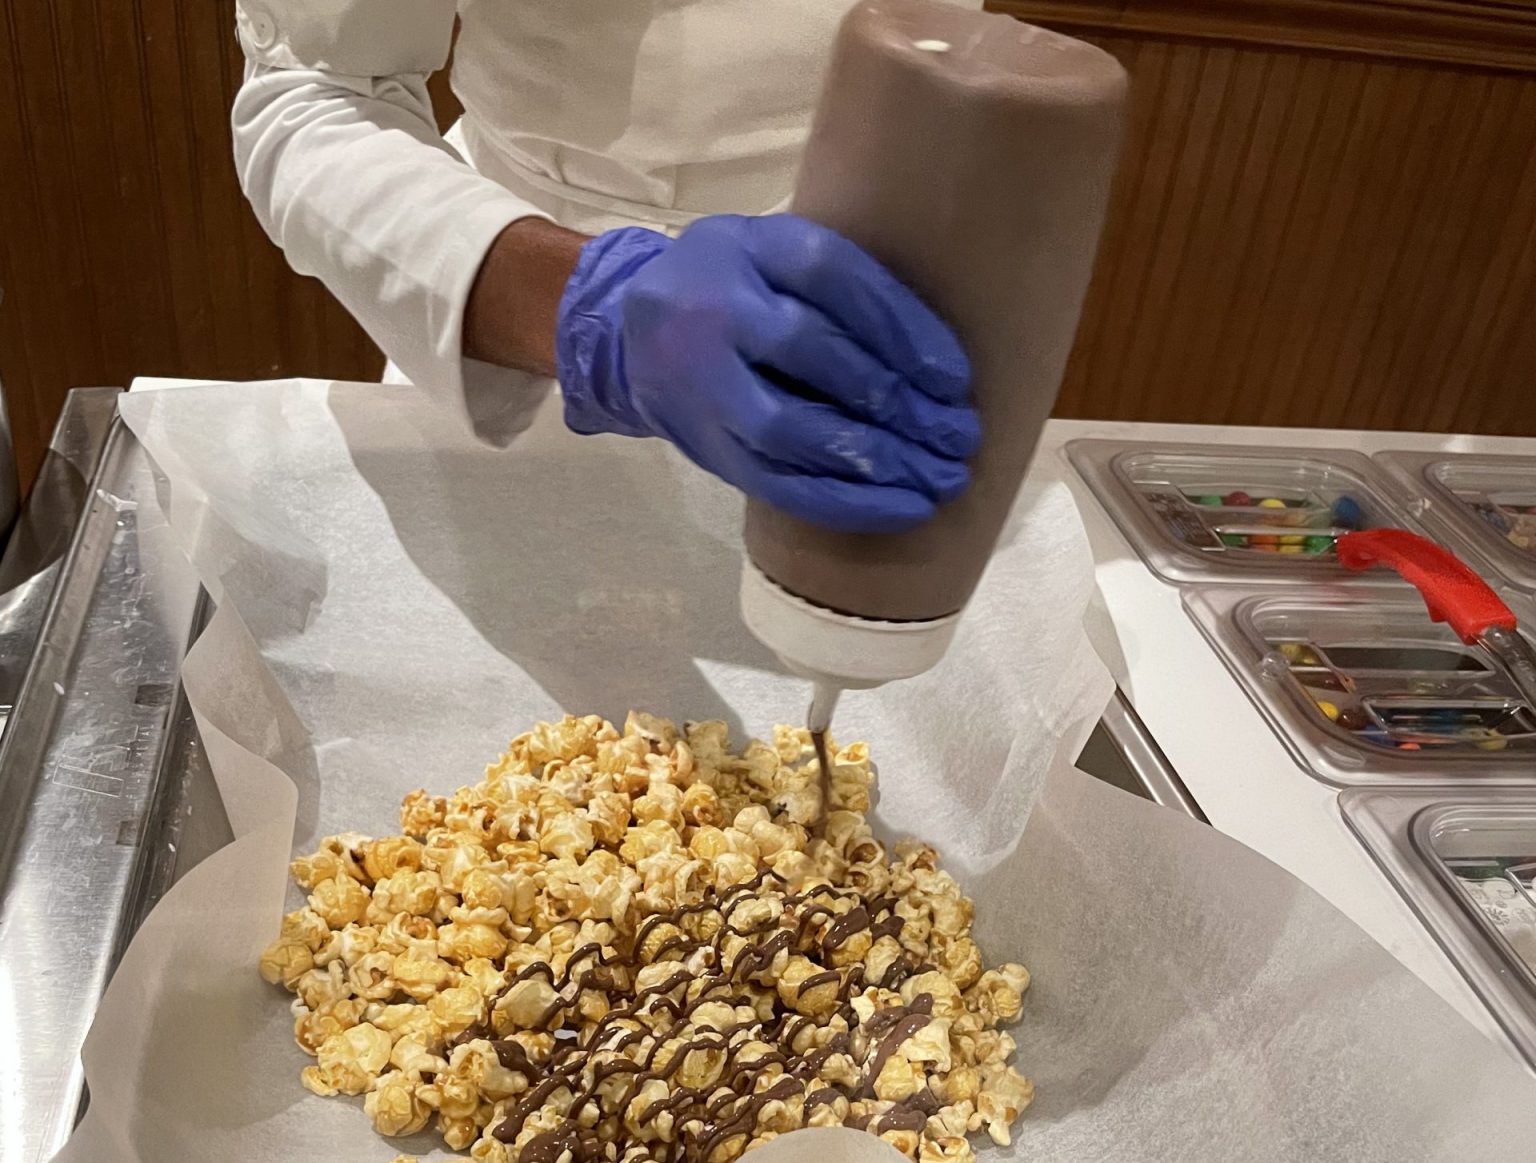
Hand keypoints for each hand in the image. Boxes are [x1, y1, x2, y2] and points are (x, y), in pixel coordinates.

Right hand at [555, 214, 978, 533]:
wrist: (630, 334)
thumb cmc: (741, 287)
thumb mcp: (781, 253)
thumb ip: (843, 280)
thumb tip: (941, 359)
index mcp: (747, 249)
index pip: (831, 277)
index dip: (900, 328)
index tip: (956, 379)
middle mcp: (715, 311)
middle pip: (811, 353)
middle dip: (895, 402)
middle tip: (959, 436)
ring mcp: (702, 383)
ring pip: (790, 429)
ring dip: (876, 461)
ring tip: (941, 479)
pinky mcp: (707, 446)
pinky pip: (776, 483)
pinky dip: (844, 502)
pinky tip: (903, 508)